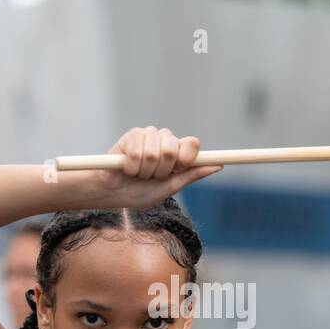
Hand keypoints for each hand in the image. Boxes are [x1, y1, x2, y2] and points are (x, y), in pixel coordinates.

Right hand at [88, 126, 223, 209]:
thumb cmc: (140, 192)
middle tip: (152, 177)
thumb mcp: (169, 188)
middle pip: (172, 148)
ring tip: (138, 174)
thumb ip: (191, 175)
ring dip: (145, 171)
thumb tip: (218, 166)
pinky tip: (127, 167)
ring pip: (154, 152)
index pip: (192, 144)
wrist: (112, 193)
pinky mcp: (132, 135)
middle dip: (161, 170)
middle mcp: (166, 141)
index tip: (177, 169)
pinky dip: (131, 166)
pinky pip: (137, 150)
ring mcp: (149, 136)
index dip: (186, 157)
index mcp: (178, 154)